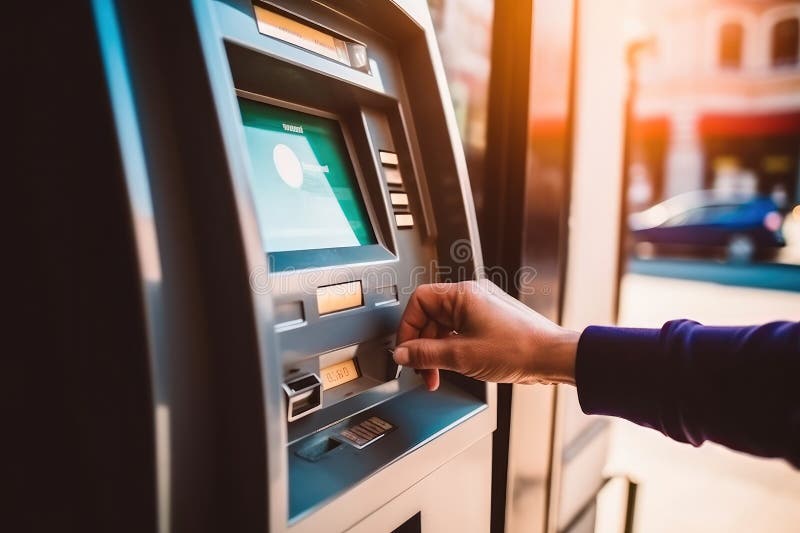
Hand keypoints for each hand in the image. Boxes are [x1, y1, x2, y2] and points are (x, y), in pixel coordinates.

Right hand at [393, 280, 578, 390]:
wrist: (553, 357)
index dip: (408, 327)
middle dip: (422, 345)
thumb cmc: (519, 349)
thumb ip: (426, 354)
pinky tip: (455, 366)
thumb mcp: (462, 355)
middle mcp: (471, 297)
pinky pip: (459, 332)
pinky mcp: (489, 323)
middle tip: (422, 369)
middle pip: (430, 316)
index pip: (419, 301)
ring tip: (438, 374)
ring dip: (436, 351)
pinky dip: (451, 350)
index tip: (406, 350)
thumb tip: (402, 353)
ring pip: (444, 326)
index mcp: (462, 295)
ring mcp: (481, 309)